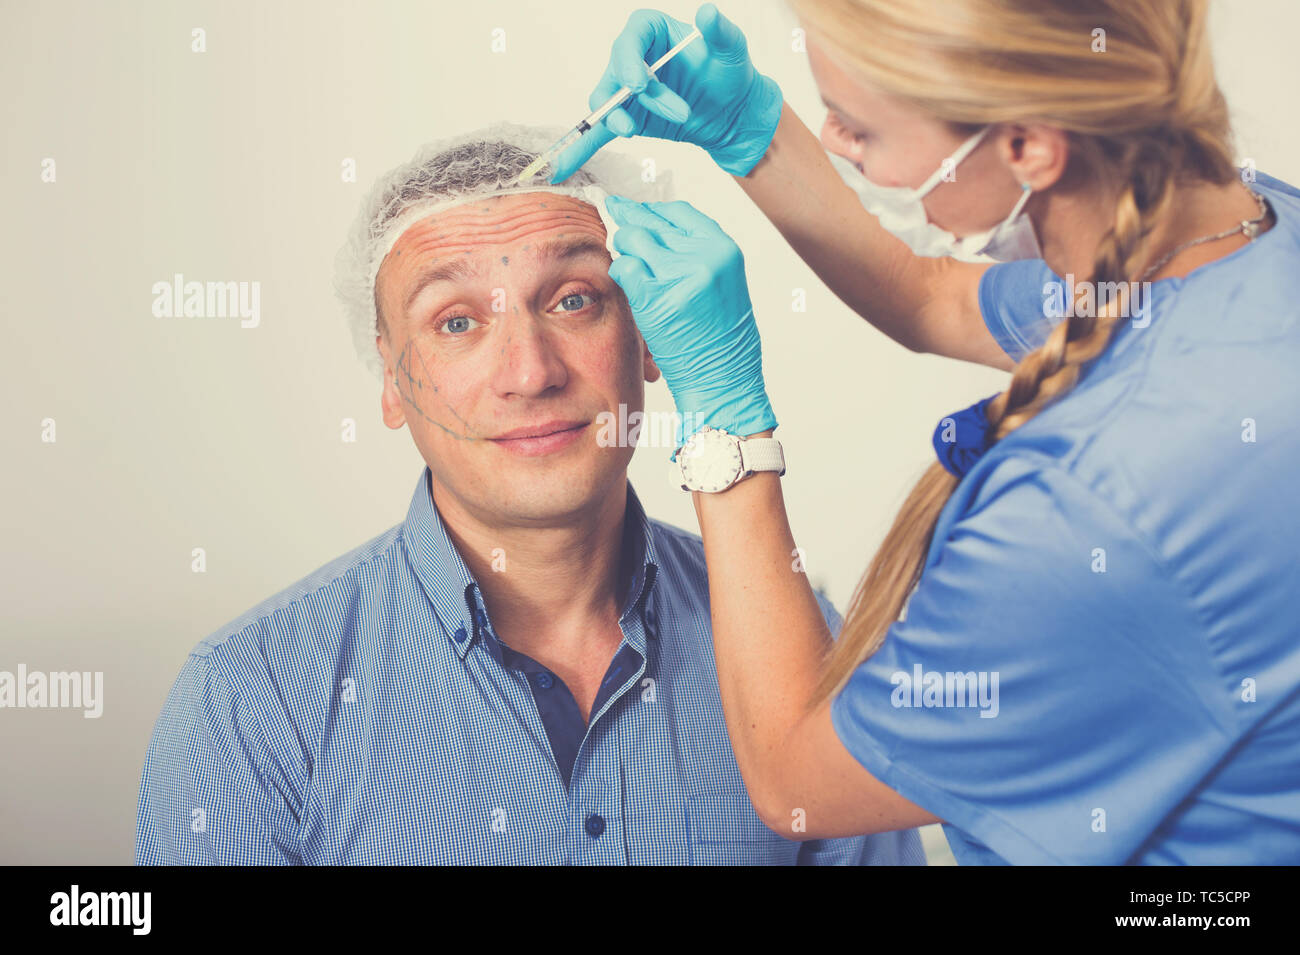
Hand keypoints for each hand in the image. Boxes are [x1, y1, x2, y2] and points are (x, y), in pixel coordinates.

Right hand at [549, 3, 782, 182]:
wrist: (732, 111)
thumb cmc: (729, 72)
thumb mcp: (732, 49)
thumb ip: (721, 32)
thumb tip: (708, 13)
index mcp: (654, 31)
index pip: (632, 36)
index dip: (629, 58)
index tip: (640, 84)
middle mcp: (634, 58)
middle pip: (620, 73)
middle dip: (641, 97)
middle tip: (678, 113)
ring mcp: (626, 90)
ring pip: (607, 102)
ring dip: (616, 118)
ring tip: (632, 131)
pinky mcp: (627, 118)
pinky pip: (601, 130)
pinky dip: (584, 147)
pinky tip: (564, 167)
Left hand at [604, 195, 776, 454]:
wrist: (725, 379)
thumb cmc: (724, 341)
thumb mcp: (722, 285)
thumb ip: (696, 256)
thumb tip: (659, 233)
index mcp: (723, 249)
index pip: (680, 213)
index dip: (653, 209)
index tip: (637, 208)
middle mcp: (703, 256)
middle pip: (652, 223)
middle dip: (630, 219)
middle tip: (614, 210)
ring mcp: (677, 275)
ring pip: (633, 240)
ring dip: (624, 250)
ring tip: (627, 265)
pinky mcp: (654, 297)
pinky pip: (624, 268)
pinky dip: (619, 273)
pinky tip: (622, 283)